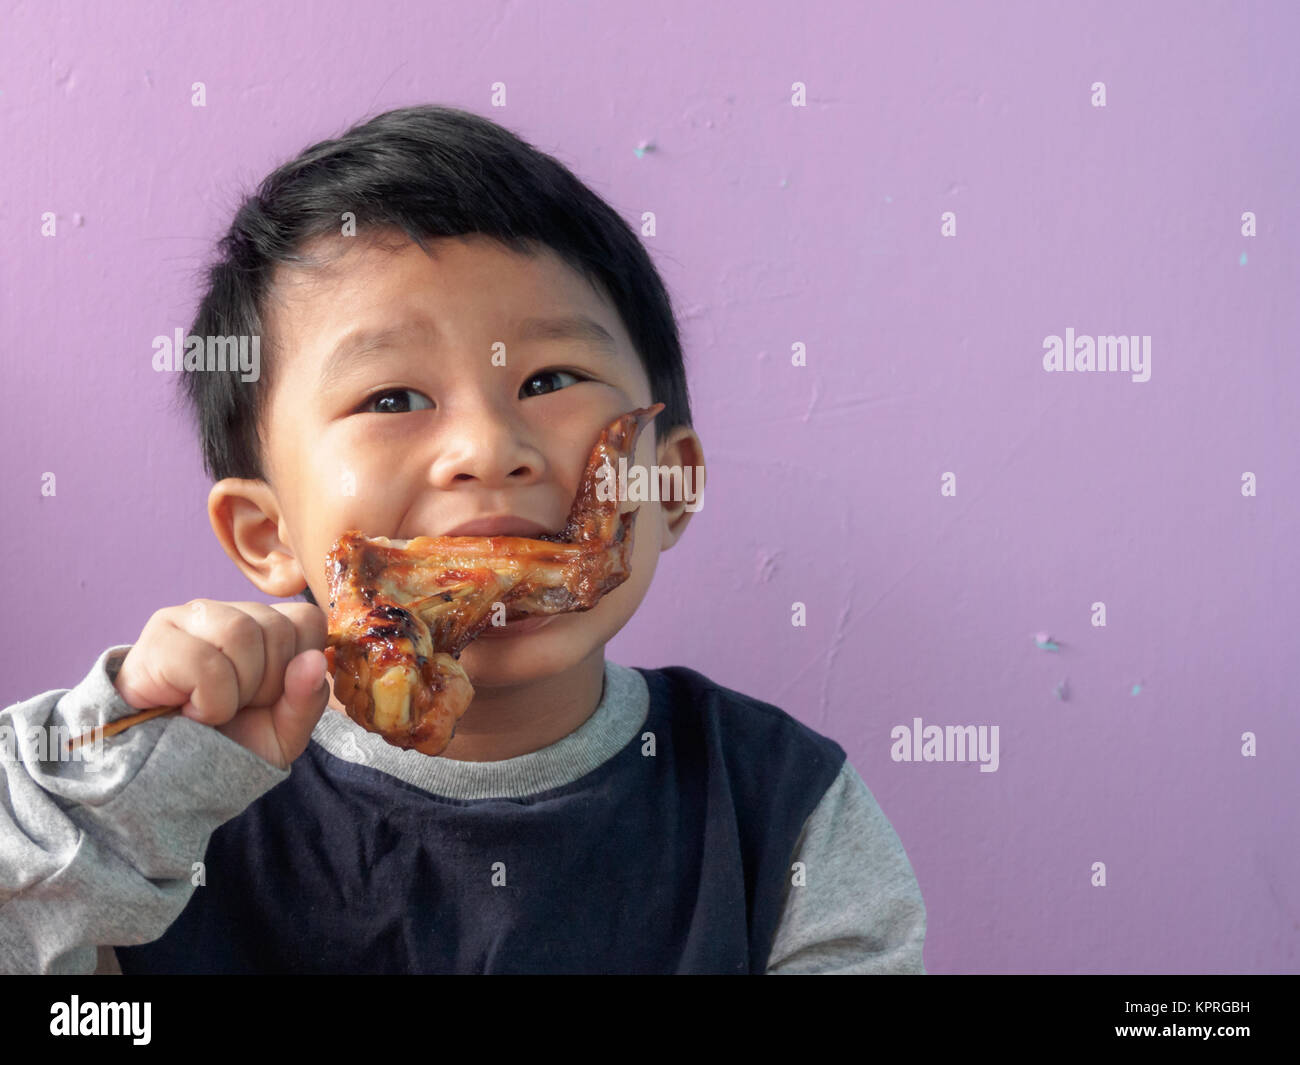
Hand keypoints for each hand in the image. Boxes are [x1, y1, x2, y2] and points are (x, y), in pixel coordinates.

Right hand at [113, 600, 329, 769]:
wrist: (167, 775)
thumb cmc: (229, 742)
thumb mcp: (284, 730)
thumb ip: (308, 698)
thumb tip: (314, 660)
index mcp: (264, 624)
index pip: (307, 620)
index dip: (299, 667)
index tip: (271, 696)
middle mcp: (227, 611)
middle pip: (277, 627)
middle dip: (267, 685)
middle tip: (237, 707)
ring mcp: (188, 617)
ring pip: (241, 633)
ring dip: (236, 691)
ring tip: (213, 707)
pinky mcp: (156, 638)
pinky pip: (204, 662)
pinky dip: (209, 702)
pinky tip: (188, 710)